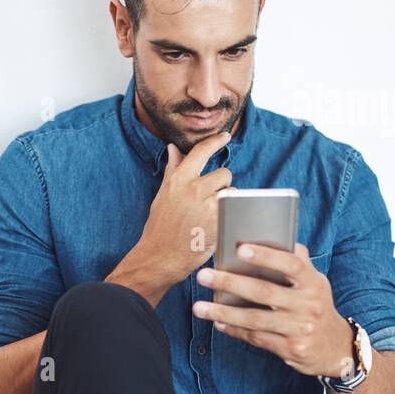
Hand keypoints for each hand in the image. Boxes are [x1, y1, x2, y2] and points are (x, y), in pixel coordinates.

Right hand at [129, 132, 233, 285]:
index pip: (201, 152)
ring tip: (213, 214)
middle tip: (210, 200)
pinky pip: (235, 209)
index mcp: (179, 180)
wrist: (160, 257)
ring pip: (232, 192)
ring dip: (228, 200)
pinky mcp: (220, 222)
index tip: (225, 136)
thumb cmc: (159, 227)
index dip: (215, 141)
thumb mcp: (163, 195)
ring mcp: (208, 206)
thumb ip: (172, 170)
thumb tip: (173, 148)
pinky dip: (232, 214)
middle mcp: (194, 189)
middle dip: (222, 185)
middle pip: (224, 174)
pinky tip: (219, 223)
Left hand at [191, 241, 355, 378]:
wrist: (335, 347)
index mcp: (313, 282)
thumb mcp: (315, 282)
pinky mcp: (291, 348)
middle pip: (264, 292)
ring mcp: (300, 328)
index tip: (239, 248)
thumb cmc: (315, 305)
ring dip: (224, 312)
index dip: (265, 255)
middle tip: (204, 275)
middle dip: (231, 283)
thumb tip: (273, 235)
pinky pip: (256, 338)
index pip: (290, 264)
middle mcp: (308, 305)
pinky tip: (217, 322)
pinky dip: (234, 330)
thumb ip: (297, 261)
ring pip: (255, 319)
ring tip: (199, 307)